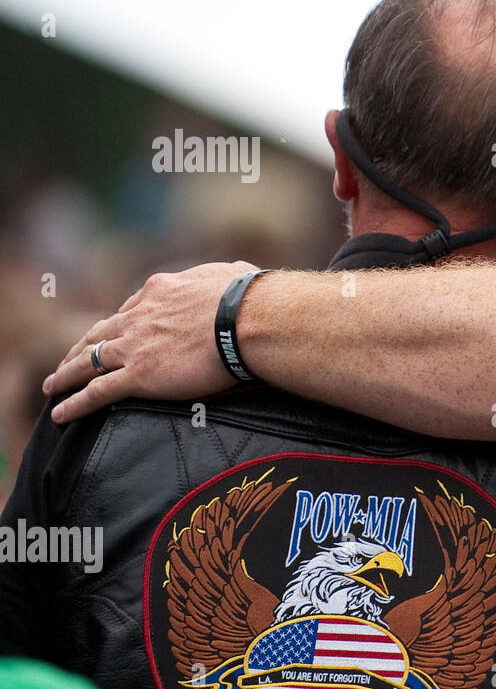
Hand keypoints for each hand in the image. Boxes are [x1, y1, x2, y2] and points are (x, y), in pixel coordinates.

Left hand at [43, 261, 259, 422]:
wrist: (247, 319)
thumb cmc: (251, 297)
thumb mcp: (234, 274)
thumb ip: (228, 276)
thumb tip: (242, 274)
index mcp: (161, 290)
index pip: (131, 307)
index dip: (119, 321)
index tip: (113, 331)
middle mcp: (140, 316)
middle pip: (99, 332)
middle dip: (80, 346)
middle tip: (69, 358)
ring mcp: (135, 346)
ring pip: (87, 361)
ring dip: (66, 374)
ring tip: (52, 385)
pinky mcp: (139, 375)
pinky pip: (97, 391)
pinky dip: (75, 403)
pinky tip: (60, 413)